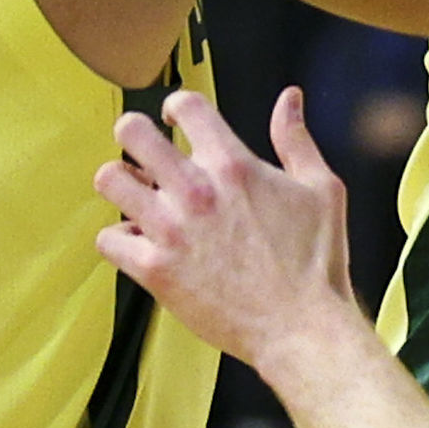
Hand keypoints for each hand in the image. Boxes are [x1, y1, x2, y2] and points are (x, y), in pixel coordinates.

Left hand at [96, 88, 357, 369]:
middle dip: (134, 135)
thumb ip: (296, 140)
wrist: (300, 329)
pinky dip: (120, 239)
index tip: (174, 119)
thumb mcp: (321, 190)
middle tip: (144, 153)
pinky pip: (108, 239)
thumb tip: (289, 98)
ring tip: (138, 197)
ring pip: (109, 180)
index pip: (184, 105)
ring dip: (121, 184)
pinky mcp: (155, 270)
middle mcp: (196, 191)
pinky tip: (140, 243)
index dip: (175, 106)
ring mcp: (171, 231)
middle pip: (131, 132)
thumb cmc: (315, 261)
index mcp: (233, 165)